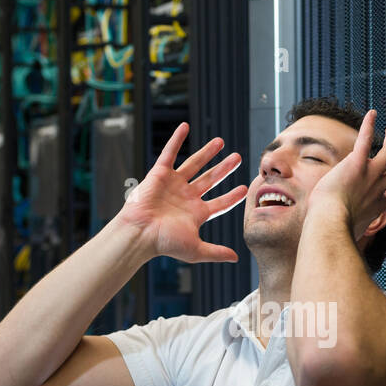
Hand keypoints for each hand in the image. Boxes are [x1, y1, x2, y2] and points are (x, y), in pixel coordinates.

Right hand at [114, 122, 247, 263]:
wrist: (141, 233)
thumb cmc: (165, 243)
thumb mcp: (196, 250)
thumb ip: (216, 252)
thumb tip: (236, 258)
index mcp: (196, 214)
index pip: (220, 203)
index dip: (232, 197)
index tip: (245, 189)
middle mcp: (186, 197)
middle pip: (210, 179)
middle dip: (224, 169)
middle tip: (238, 158)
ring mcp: (174, 184)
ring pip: (194, 164)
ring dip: (207, 153)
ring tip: (220, 142)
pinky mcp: (160, 174)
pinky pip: (169, 153)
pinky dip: (176, 139)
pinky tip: (185, 126)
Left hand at [309, 109, 385, 236]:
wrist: (329, 223)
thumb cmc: (332, 230)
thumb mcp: (347, 234)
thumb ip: (348, 231)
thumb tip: (338, 238)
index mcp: (376, 206)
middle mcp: (377, 189)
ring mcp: (369, 175)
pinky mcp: (356, 164)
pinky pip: (366, 140)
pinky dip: (369, 125)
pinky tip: (371, 114)